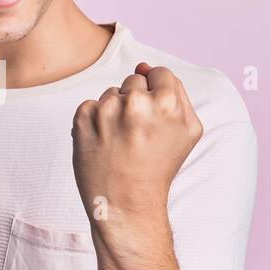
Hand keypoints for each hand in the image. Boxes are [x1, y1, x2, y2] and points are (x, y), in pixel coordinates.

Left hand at [71, 62, 203, 239]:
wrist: (128, 203)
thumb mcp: (188, 130)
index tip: (154, 118)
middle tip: (138, 135)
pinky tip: (105, 144)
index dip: (157, 95)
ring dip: (114, 112)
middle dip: (136, 102)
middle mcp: (136, 103)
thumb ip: (177, 90)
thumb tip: (145, 65)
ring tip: (122, 142)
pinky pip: (90, 105)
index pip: (158, 72)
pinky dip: (94, 121)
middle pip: (134, 80)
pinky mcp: (82, 120)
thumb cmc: (160, 166)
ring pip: (111, 93)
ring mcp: (107, 111)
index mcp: (167, 102)